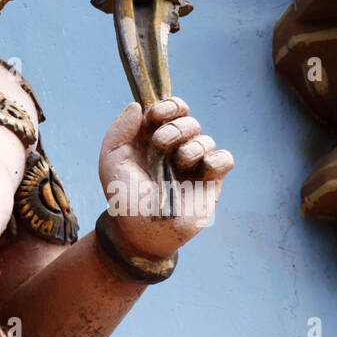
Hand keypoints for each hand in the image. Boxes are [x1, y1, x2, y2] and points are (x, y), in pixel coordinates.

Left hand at [98, 97, 233, 259]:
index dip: (167, 106)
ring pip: (206, 139)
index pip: (171, 108)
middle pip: (189, 120)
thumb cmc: (123, 196)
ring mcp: (195, 163)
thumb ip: (119, 130)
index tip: (155, 115)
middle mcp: (177, 147)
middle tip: (162, 144)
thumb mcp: (111, 160)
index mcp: (154, 137)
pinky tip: (203, 168)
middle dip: (175, 128)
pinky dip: (217, 159)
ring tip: (178, 164)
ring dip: (191, 147)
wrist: (139, 231)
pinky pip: (225, 159)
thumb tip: (138, 105)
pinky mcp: (211, 181)